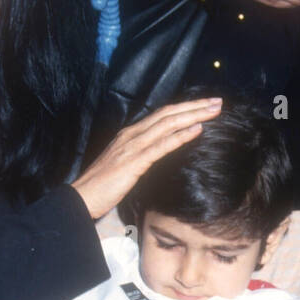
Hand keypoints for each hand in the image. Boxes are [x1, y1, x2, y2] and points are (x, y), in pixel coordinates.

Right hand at [72, 98, 221, 220]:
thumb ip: (140, 155)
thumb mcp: (124, 165)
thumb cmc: (101, 186)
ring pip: (168, 124)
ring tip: (214, 111)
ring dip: (194, 115)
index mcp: (130, 134)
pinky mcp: (134, 162)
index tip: (205, 105)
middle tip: (218, 102)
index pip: (162, 115)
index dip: (184, 108)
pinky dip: (180, 136)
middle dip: (195, 106)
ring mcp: (132, 146)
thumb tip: (158, 153)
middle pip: (168, 114)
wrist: (81, 197)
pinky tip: (197, 130)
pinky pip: (161, 146)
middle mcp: (132, 134)